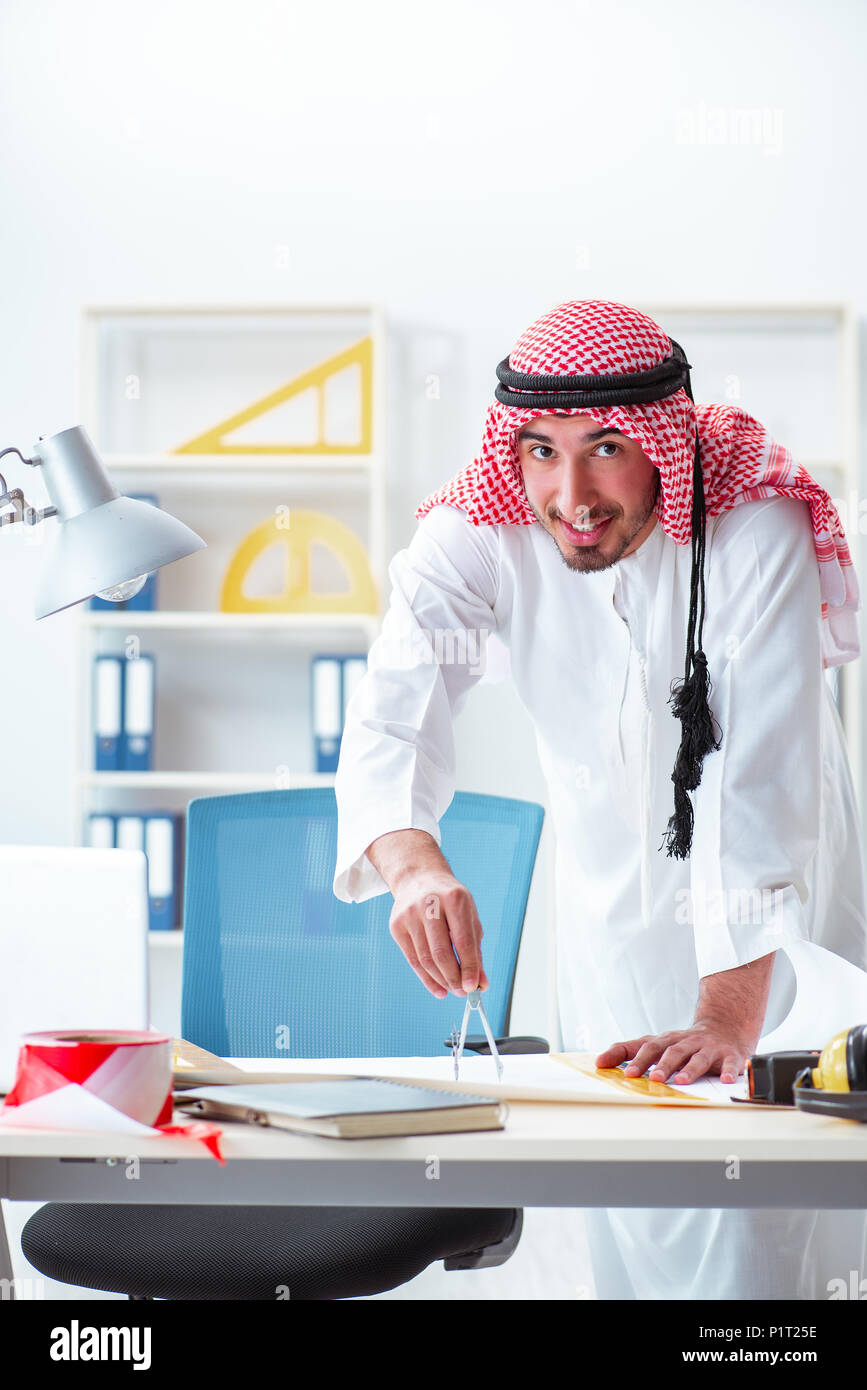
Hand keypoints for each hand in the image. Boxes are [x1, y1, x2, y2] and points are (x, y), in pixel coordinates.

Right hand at [388, 869, 488, 999]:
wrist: (419, 879)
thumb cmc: (450, 900)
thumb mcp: (469, 917)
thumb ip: (475, 949)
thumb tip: (481, 982)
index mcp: (454, 898)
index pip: (462, 940)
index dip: (469, 967)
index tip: (474, 986)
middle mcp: (429, 904)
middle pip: (440, 952)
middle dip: (454, 978)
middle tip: (463, 991)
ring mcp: (409, 915)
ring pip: (425, 959)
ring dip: (441, 980)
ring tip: (453, 989)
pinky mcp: (396, 926)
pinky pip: (412, 960)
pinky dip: (427, 978)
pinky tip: (438, 988)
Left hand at [595, 1019, 756, 1084]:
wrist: (724, 1027)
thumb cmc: (683, 1042)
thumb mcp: (656, 1043)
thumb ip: (627, 1051)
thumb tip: (599, 1061)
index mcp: (667, 1040)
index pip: (649, 1047)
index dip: (638, 1060)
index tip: (627, 1073)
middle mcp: (686, 1042)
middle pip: (672, 1052)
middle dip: (663, 1065)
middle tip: (654, 1078)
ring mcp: (708, 1048)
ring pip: (698, 1057)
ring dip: (690, 1069)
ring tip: (681, 1081)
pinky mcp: (729, 1055)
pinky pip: (730, 1063)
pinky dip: (730, 1071)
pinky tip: (727, 1079)